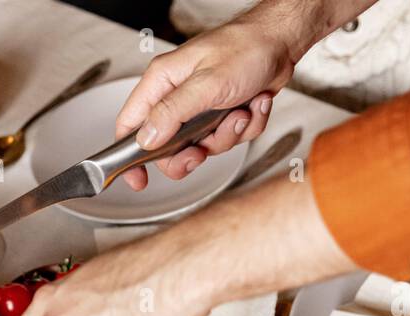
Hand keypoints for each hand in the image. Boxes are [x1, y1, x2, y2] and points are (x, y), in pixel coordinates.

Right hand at [115, 14, 298, 190]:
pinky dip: (245, 127)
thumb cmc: (245, 48)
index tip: (137, 179)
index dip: (129, 156)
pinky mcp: (221, 114)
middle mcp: (177, 96)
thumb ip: (172, 113)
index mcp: (162, 83)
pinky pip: (227, 138)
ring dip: (226, 136)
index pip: (130, 125)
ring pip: (202, 146)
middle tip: (201, 151)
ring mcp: (199, 108)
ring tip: (239, 111)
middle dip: (190, 154)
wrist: (281, 42)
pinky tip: (252, 105)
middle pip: (166, 147)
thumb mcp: (206, 84)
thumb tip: (146, 139)